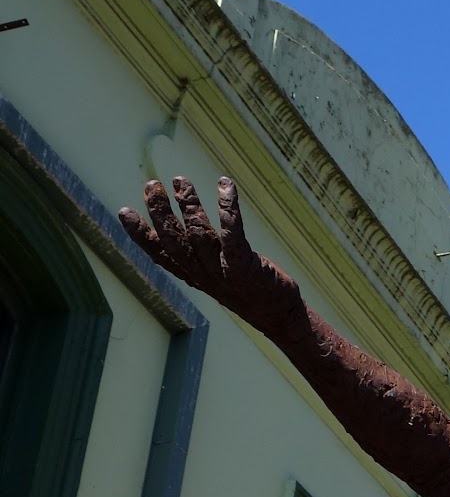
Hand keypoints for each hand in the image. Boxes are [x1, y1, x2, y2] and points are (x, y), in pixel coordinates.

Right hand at [118, 177, 300, 327]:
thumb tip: (174, 231)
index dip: (140, 235)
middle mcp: (203, 274)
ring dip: (189, 205)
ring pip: (200, 234)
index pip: (160, 255)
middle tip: (152, 185)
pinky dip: (227, 208)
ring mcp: (223, 271)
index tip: (124, 211)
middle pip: (175, 242)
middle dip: (160, 213)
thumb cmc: (247, 290)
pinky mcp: (245, 266)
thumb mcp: (215, 276)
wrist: (278, 315)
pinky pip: (233, 234)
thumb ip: (195, 257)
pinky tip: (225, 185)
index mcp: (192, 275)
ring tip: (181, 181)